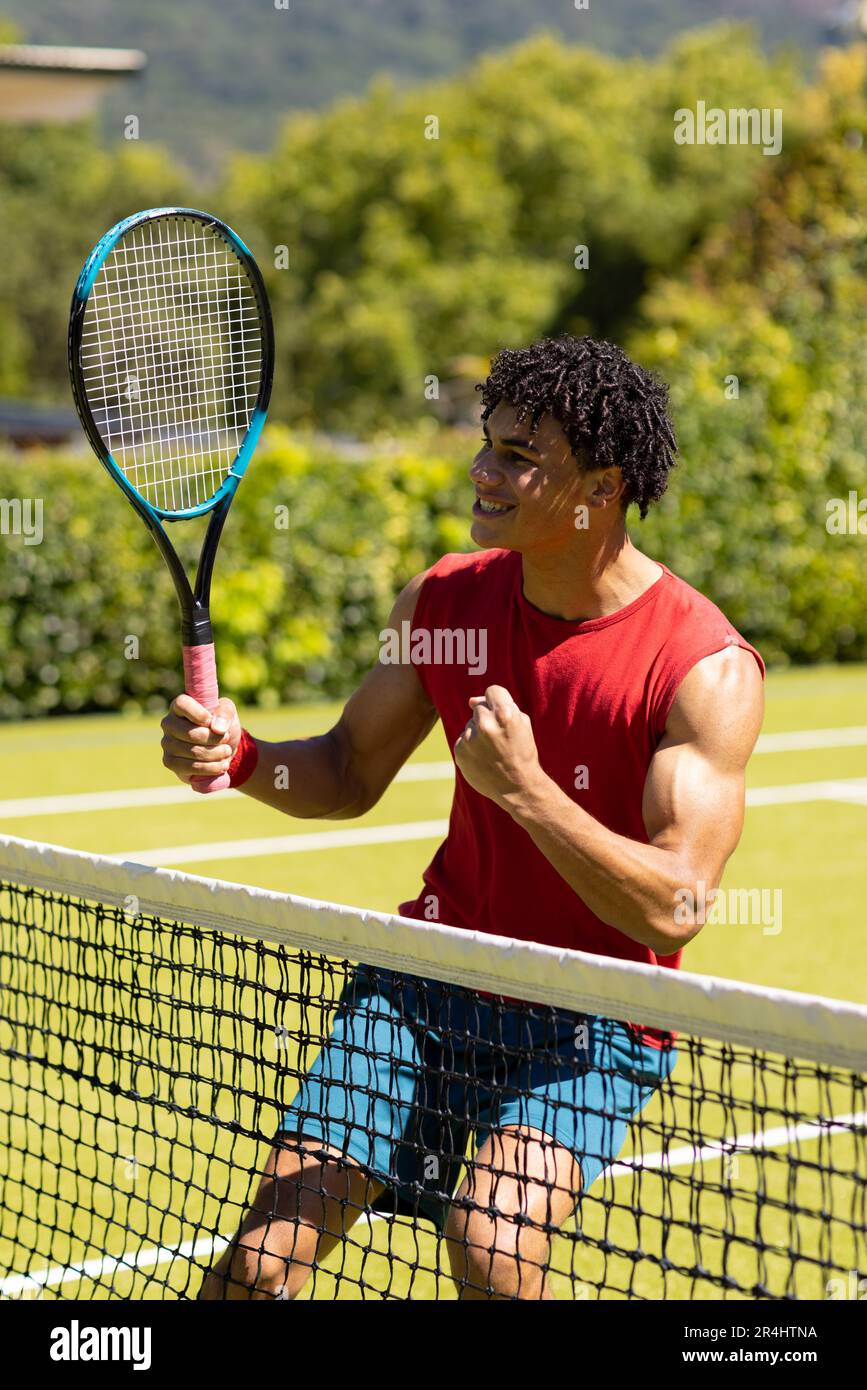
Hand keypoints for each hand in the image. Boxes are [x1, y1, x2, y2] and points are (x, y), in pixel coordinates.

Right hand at [160, 694, 240, 784]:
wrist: (221, 748)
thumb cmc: (221, 725)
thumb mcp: (228, 713)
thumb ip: (225, 713)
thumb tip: (218, 728)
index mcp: (179, 706)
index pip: (181, 704)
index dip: (198, 713)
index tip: (211, 721)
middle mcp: (168, 723)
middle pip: (191, 733)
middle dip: (214, 738)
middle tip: (226, 739)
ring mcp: (167, 743)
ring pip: (193, 752)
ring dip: (216, 754)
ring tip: (226, 751)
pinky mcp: (169, 762)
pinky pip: (190, 767)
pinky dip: (210, 768)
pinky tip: (221, 765)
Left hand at [453, 685, 542, 808]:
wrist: (517, 787)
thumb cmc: (523, 753)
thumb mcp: (522, 724)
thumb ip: (501, 706)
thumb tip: (470, 701)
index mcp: (505, 715)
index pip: (492, 691)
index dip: (498, 701)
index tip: (501, 713)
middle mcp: (485, 725)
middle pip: (479, 708)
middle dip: (488, 718)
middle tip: (499, 737)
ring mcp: (470, 739)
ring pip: (470, 725)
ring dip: (478, 733)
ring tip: (493, 751)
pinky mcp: (460, 752)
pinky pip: (463, 739)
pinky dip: (471, 746)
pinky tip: (484, 758)